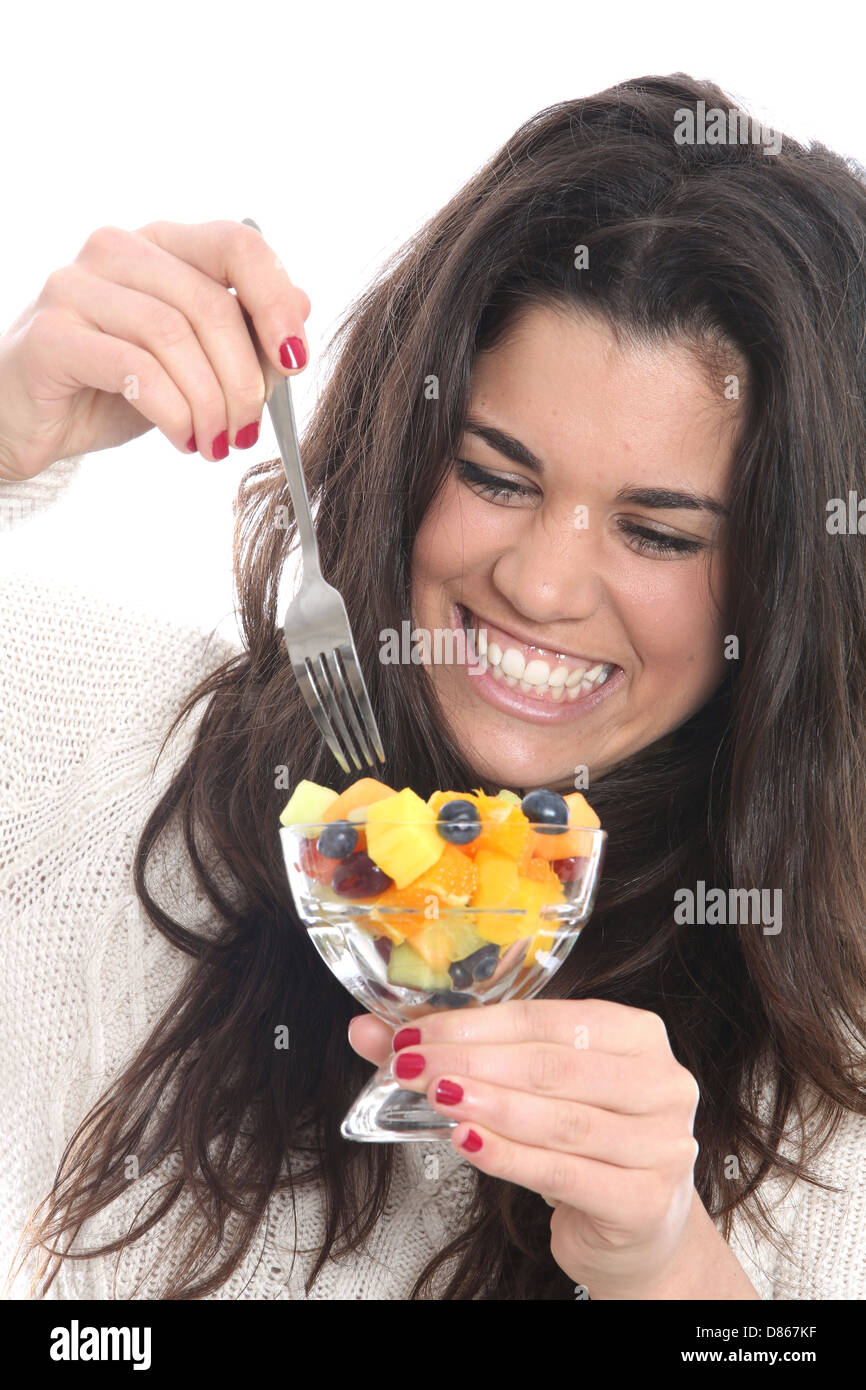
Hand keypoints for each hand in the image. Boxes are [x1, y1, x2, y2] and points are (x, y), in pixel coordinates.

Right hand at [0, 219, 310, 479]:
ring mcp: (76, 286)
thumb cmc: (114, 387)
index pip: (238, 243)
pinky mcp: (51, 336)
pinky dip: (173, 413)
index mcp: (161, 244)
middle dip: (244, 379)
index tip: (294, 360)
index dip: (276, 301)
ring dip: (210, 403)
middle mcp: (117, 249)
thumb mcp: (194, 363)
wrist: (27, 422)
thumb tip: (302, 304)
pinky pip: (135, 370)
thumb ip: (244, 333)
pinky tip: (183, 439)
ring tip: (215, 442)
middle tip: (247, 429)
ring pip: (174, 337)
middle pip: (210, 303)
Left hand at [349, 998, 700, 1296]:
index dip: (477, 1025)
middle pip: (553, 1066)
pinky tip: (467, 1142)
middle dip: (471, 1062)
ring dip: (487, 1105)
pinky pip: (563, 1172)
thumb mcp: (534, 1090)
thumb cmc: (585, 1144)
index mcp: (639, 1036)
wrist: (639, 1229)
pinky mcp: (644, 1202)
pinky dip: (508, 1156)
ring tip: (436, 1097)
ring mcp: (662, 1146)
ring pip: (559, 1119)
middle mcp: (662, 1084)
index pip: (550, 1019)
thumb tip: (368, 1032)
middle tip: (413, 1065)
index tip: (417, 1033)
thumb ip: (461, 1054)